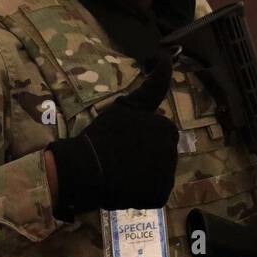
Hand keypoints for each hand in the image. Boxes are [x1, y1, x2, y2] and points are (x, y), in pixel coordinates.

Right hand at [48, 53, 179, 220]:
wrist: (84, 168)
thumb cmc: (100, 136)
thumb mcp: (124, 108)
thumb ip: (148, 92)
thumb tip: (164, 61)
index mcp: (166, 126)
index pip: (161, 135)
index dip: (142, 139)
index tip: (125, 144)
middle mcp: (172, 149)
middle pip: (162, 154)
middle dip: (147, 157)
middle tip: (120, 160)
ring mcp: (169, 171)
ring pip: (158, 175)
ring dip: (144, 176)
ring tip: (120, 175)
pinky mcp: (161, 192)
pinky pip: (154, 194)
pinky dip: (142, 195)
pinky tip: (125, 190)